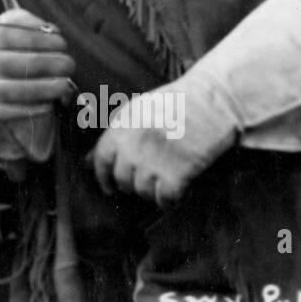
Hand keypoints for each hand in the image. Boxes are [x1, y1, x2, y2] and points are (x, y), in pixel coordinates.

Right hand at [0, 7, 77, 122]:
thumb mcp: (4, 25)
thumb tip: (52, 30)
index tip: (63, 44)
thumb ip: (26, 21)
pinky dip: (32, 108)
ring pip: (13, 91)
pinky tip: (49, 103)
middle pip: (13, 64)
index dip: (40, 40)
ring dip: (45, 88)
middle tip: (69, 65)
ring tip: (64, 84)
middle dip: (47, 64)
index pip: (11, 36)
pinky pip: (10, 112)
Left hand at [87, 77, 237, 204]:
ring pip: (143, 192)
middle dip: (132, 183)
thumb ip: (114, 136)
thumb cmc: (177, 103)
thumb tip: (87, 162)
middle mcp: (133, 146)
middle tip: (147, 178)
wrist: (213, 101)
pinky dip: (170, 200)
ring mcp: (153, 161)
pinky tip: (176, 190)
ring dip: (152, 191)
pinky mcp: (177, 174)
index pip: (101, 161)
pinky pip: (165, 199)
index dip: (103, 177)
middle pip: (122, 180)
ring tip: (164, 179)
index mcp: (121, 127)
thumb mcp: (138, 110)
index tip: (108, 187)